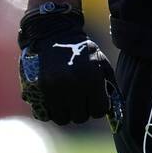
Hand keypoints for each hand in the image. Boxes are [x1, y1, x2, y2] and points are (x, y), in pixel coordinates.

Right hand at [18, 3, 123, 131]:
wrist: (53, 33)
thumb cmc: (81, 49)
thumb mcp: (101, 62)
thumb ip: (108, 85)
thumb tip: (113, 110)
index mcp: (91, 78)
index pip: (99, 111)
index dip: (99, 107)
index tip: (95, 99)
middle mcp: (73, 86)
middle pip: (81, 117)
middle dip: (83, 110)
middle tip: (81, 99)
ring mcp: (53, 89)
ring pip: (63, 119)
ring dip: (67, 113)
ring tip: (68, 100)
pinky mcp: (38, 90)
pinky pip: (46, 114)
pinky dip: (51, 111)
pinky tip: (55, 100)